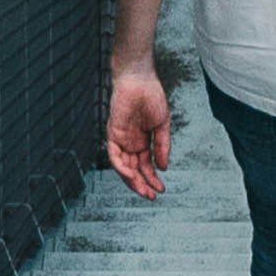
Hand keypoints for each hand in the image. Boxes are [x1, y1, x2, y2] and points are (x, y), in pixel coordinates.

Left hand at [107, 62, 172, 196]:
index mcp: (142, 141)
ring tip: (143, 190)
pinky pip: (114, 155)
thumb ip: (162, 146)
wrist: (140, 80)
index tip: (161, 189)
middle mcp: (130, 143)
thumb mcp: (162, 125)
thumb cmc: (151, 97)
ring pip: (123, 166)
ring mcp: (121, 139)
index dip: (152, 179)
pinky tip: (132, 175)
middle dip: (142, 184)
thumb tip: (163, 167)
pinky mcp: (112, 133)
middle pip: (134, 170)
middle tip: (151, 196)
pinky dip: (122, 167)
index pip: (145, 166)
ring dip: (132, 180)